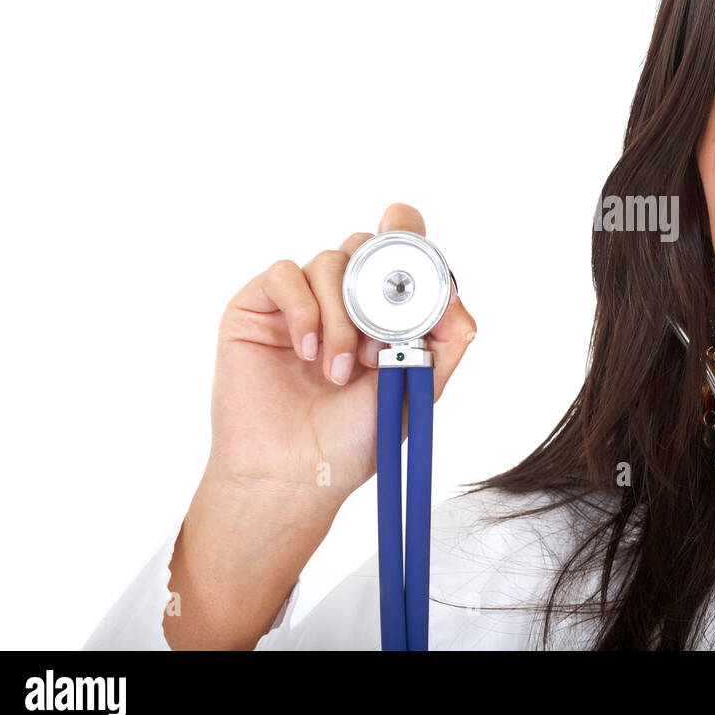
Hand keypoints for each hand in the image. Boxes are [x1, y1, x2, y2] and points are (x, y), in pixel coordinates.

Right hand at [205, 202, 476, 516]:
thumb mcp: (416, 389)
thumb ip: (444, 342)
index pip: (400, 253)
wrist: (292, 476)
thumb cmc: (351, 440)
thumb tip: (457, 302)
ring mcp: (300, 302)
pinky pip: (284, 275)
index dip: (411, 239)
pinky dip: (303, 311)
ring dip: (342, 316)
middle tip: (379, 342)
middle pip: (366, 246)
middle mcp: (341, 300)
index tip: (419, 258)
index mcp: (382, 313)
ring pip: (329, 261)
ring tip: (340, 372)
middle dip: (379, 288)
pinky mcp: (257, 307)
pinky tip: (308, 353)